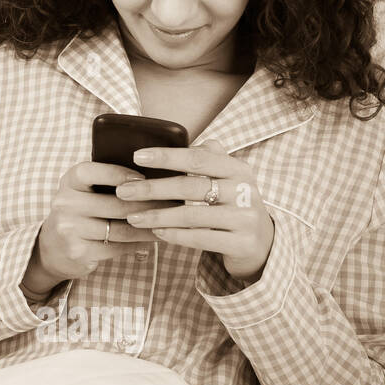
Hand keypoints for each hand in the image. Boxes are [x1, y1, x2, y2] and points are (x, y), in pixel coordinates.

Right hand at [26, 161, 167, 290]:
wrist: (53, 248)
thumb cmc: (80, 212)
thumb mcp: (83, 191)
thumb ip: (107, 180)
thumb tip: (154, 174)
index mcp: (68, 183)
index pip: (90, 172)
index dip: (117, 174)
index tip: (142, 178)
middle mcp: (65, 204)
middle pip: (114, 204)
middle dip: (147, 205)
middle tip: (172, 205)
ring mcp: (70, 229)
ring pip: (120, 228)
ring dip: (148, 227)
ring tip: (167, 224)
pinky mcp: (79, 251)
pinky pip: (117, 247)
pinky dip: (138, 244)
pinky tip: (151, 240)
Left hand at [116, 139, 274, 282]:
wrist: (262, 243)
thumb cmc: (231, 205)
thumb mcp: (225, 178)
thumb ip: (206, 158)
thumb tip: (175, 140)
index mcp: (238, 169)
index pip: (198, 158)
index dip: (167, 156)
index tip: (137, 156)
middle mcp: (245, 191)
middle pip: (190, 187)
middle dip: (151, 189)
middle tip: (123, 191)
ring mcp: (246, 218)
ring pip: (191, 215)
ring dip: (157, 216)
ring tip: (132, 216)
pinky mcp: (243, 243)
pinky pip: (200, 238)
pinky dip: (175, 235)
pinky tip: (156, 232)